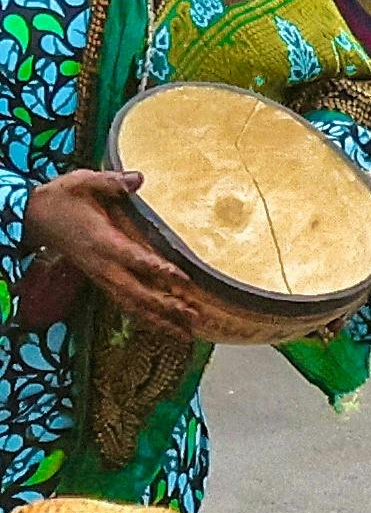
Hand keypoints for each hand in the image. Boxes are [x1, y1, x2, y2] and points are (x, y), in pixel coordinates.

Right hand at [25, 169, 204, 327]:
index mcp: (102, 241)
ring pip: (131, 305)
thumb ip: (112, 182)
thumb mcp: (84, 182)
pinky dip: (146, 318)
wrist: (34, 217)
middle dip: (165, 306)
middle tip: (193, 314)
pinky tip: (166, 328)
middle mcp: (102, 265)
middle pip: (136, 293)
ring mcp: (101, 276)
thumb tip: (138, 178)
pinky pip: (125, 305)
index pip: (134, 258)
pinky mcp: (101, 281)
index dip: (158, 269)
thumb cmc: (63, 198)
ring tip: (187, 334)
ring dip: (159, 321)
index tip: (183, 279)